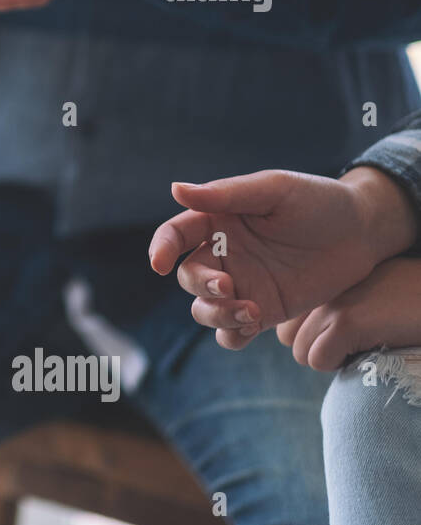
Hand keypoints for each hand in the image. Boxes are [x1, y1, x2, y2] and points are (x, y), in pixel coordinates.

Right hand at [148, 167, 417, 349]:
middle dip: (201, 286)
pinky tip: (252, 326)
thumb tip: (175, 190)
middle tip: (229, 288)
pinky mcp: (263, 311)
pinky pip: (232, 332)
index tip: (160, 264)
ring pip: (204, 309)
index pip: (176, 235)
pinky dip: (231, 334)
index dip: (161, 248)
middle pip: (189, 277)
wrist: (364, 233)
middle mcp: (224, 255)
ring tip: (249, 312)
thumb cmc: (319, 201)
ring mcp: (242, 286)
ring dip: (216, 315)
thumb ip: (226, 194)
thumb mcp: (274, 190)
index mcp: (218, 222)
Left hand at [276, 257, 420, 370]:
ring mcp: (331, 304)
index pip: (285, 321)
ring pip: (301, 353)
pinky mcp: (346, 322)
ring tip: (364, 344)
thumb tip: (301, 339)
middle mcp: (320, 287)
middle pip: (287, 339)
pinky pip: (318, 361)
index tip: (342, 334)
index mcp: (322, 280)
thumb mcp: (363, 292)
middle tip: (353, 343)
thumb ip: (332, 305)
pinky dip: (341, 365)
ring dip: (330, 359)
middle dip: (317, 349)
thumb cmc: (409, 301)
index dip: (311, 336)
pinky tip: (368, 350)